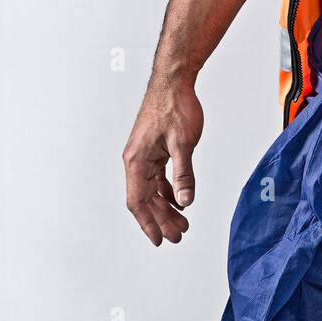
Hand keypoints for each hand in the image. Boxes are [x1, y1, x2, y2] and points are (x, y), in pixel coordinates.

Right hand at [123, 78, 203, 245]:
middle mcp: (136, 160)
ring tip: (183, 222)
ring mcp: (144, 154)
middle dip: (161, 219)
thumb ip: (184, 175)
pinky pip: (158, 177)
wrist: (174, 80)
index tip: (160, 241)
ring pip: (152, 189)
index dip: (149, 224)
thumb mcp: (184, 143)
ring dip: (166, 207)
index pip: (138, 201)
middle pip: (146, 199)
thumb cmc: (176, 106)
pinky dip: (168, 190)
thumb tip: (185, 202)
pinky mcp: (153, 149)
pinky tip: (180, 200)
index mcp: (136, 160)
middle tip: (179, 235)